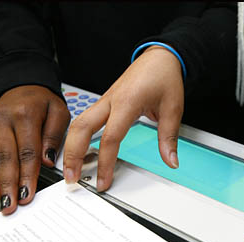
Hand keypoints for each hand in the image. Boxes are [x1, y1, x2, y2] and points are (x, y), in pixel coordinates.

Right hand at [0, 85, 69, 213]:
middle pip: (5, 158)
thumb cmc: (41, 101)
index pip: (27, 151)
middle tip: (8, 203)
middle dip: (6, 184)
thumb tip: (49, 160)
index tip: (27, 193)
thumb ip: (55, 135)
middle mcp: (4, 122)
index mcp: (25, 116)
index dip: (27, 175)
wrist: (20, 84)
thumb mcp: (58, 111)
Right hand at [63, 45, 183, 190]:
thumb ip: (169, 138)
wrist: (159, 57)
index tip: (103, 181)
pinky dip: (77, 137)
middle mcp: (110, 100)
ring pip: (77, 123)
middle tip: (73, 178)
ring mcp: (104, 101)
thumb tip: (171, 161)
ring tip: (71, 169)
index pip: (110, 138)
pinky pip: (84, 119)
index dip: (104, 163)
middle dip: (73, 155)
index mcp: (127, 102)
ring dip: (71, 147)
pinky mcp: (104, 102)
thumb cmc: (164, 76)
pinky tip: (78, 150)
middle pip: (81, 129)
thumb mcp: (173, 108)